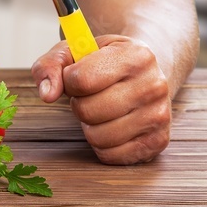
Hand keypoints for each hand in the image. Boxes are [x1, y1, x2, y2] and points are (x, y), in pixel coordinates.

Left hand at [31, 35, 170, 164]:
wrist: (145, 73)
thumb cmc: (103, 62)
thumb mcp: (74, 51)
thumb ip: (50, 65)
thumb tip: (47, 94)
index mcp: (135, 55)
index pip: (81, 79)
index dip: (69, 81)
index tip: (76, 76)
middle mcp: (154, 85)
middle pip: (87, 111)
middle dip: (79, 104)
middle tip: (90, 95)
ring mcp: (159, 116)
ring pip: (98, 136)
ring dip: (89, 125)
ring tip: (101, 109)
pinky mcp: (157, 142)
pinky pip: (110, 155)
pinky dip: (101, 145)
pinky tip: (110, 126)